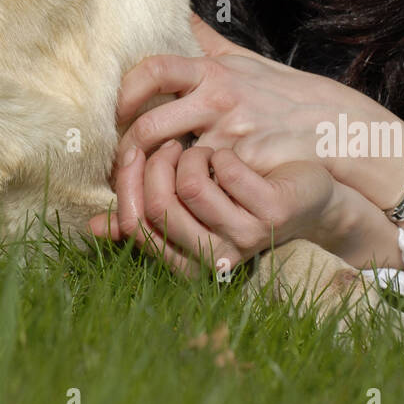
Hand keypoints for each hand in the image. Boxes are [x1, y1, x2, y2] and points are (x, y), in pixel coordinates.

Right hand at [87, 140, 338, 275]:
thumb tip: (94, 227)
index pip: (136, 227)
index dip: (127, 184)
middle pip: (157, 206)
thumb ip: (146, 215)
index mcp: (189, 260)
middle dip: (155, 163)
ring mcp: (246, 237)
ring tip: (200, 147)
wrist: (309, 195)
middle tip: (170, 143)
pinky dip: (221, 154)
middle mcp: (215, 257)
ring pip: (190, 187)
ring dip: (190, 156)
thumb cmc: (241, 199)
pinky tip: (229, 154)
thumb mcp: (193, 210)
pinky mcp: (272, 212)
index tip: (134, 153)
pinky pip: (227, 172)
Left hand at [114, 12, 403, 184]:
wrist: (337, 127)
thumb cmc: (284, 94)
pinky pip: (201, 185)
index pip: (153, 69)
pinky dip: (183, 193)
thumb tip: (178, 11)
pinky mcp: (246, 170)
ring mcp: (232, 139)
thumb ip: (205, 40)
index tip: (114, 110)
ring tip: (137, 184)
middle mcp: (219, 102)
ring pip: (170, 163)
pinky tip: (175, 199)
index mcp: (214, 72)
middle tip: (115, 161)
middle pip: (150, 126)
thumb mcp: (245, 59)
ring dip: (149, 176)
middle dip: (125, 148)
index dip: (124, 91)